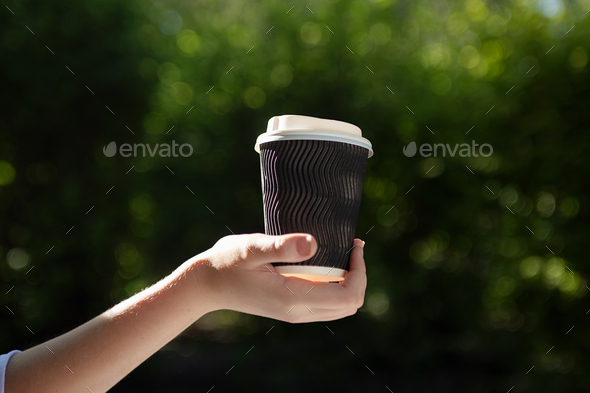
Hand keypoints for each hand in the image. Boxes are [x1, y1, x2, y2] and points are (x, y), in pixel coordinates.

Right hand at [191, 233, 366, 322]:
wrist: (205, 285)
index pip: (348, 296)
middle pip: (349, 305)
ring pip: (340, 308)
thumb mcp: (251, 248)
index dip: (360, 272)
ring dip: (350, 282)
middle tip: (354, 247)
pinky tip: (328, 264)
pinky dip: (336, 286)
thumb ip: (281, 246)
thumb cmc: (226, 262)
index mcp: (293, 299)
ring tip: (346, 253)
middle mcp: (298, 312)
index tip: (355, 246)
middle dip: (360, 277)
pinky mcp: (290, 309)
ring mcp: (294, 313)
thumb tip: (313, 243)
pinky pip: (326, 304)